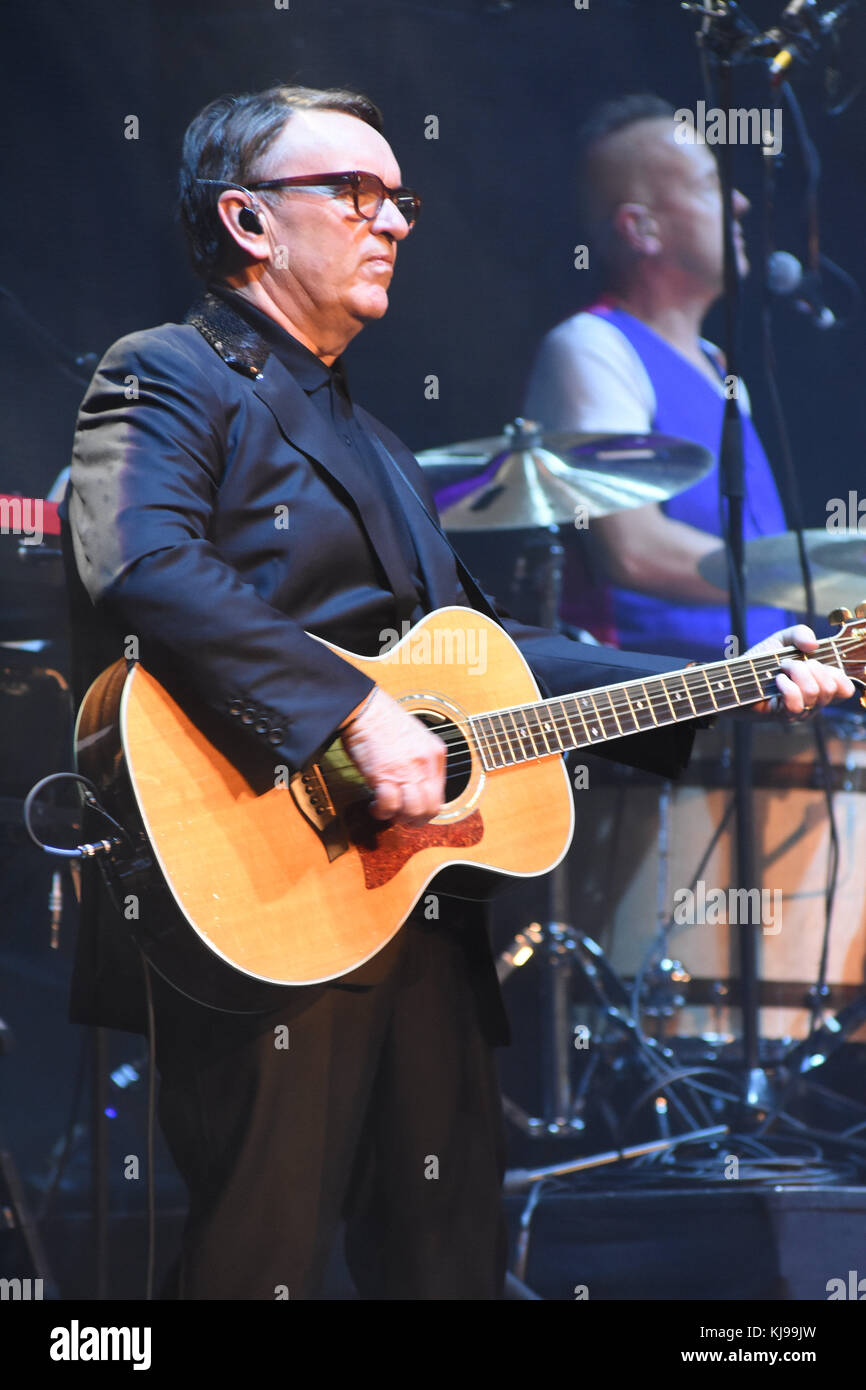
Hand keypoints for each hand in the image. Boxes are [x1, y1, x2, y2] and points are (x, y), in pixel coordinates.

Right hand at [340, 687, 445, 825]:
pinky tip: (375, 806)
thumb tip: (415, 784)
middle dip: (417, 820)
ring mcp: (407, 771)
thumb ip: (421, 760)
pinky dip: (382, 811)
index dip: (427, 808)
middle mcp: (426, 764)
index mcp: (436, 754)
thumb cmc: (384, 719)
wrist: (365, 709)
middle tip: (403, 819)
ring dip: (400, 818)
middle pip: (431, 807)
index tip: (415, 810)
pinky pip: (389, 805)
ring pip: (414, 810)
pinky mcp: (385, 775)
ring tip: (388, 812)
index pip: (440, 794)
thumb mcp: (416, 737)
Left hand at [746, 624, 854, 717]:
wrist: (733, 677)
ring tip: (780, 670)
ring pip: (814, 693)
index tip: (815, 661)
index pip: (845, 688)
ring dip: (796, 673)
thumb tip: (814, 645)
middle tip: (789, 663)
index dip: (837, 674)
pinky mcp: (783, 716)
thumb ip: (799, 633)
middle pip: (830, 687)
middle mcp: (813, 701)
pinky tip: (777, 681)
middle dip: (810, 667)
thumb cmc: (759, 662)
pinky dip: (787, 687)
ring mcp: (800, 712)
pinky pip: (797, 705)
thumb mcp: (781, 640)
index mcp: (819, 684)